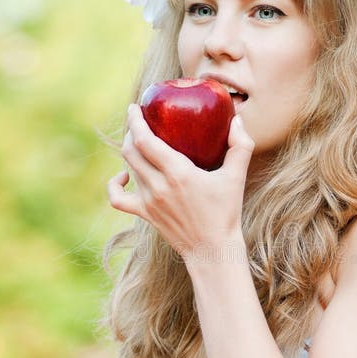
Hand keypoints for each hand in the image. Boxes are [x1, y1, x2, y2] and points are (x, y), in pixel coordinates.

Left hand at [107, 104, 254, 260]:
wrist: (212, 250)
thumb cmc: (226, 213)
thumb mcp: (236, 177)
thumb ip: (240, 146)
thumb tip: (237, 120)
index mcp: (178, 173)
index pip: (145, 140)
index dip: (135, 121)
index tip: (135, 107)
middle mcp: (158, 186)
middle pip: (130, 151)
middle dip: (130, 131)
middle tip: (138, 119)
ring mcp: (148, 202)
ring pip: (129, 168)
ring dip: (131, 150)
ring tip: (138, 140)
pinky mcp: (145, 215)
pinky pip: (118, 199)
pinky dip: (115, 185)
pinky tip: (124, 176)